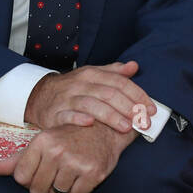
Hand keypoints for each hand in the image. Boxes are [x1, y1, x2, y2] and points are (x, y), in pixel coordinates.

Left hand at [0, 122, 132, 192]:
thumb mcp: (44, 141)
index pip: (21, 177)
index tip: (39, 171)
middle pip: (37, 190)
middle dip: (44, 188)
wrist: (106, 129)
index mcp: (42, 141)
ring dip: (61, 191)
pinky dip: (77, 192)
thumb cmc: (71, 136)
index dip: (28, 179)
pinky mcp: (93, 173)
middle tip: (55, 175)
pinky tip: (80, 179)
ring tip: (68, 176)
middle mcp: (58, 151)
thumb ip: (19, 158)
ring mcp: (76, 163)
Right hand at [23, 61, 156, 133]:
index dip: (138, 95)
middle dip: (129, 108)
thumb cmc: (73, 87)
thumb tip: (134, 66)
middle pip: (109, 94)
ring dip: (111, 116)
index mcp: (93, 73)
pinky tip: (91, 124)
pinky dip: (79, 119)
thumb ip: (114, 72)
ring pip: (92, 105)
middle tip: (143, 121)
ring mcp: (67, 98)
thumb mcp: (93, 75)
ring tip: (126, 127)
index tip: (151, 109)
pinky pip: (68, 115)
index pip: (120, 83)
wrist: (40, 95)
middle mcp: (81, 84)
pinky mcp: (55, 113)